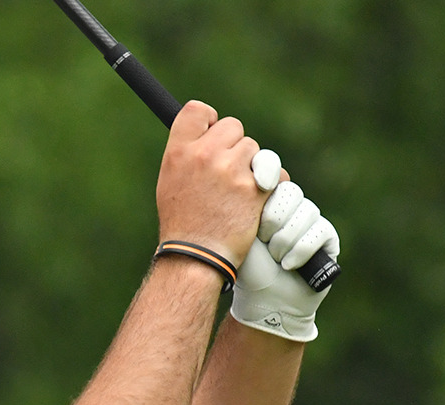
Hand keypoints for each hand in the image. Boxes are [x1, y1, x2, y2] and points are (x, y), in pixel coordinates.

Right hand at [155, 101, 267, 265]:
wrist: (197, 255)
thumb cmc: (182, 221)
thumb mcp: (170, 180)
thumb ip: (188, 152)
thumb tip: (210, 132)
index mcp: (178, 152)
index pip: (197, 110)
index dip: (209, 119)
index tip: (213, 133)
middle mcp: (204, 155)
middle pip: (233, 127)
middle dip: (234, 146)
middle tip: (227, 171)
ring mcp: (231, 170)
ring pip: (254, 149)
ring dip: (252, 166)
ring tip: (236, 192)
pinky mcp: (254, 188)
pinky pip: (274, 172)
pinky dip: (269, 184)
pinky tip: (254, 200)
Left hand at [231, 181, 339, 341]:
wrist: (265, 301)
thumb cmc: (248, 268)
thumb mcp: (239, 233)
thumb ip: (246, 204)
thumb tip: (249, 172)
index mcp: (268, 200)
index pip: (274, 177)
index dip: (266, 191)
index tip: (257, 206)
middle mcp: (291, 206)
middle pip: (290, 192)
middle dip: (273, 221)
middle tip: (263, 241)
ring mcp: (311, 219)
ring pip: (305, 213)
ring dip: (284, 241)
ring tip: (275, 259)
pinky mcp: (328, 237)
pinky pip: (318, 231)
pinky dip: (300, 251)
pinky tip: (289, 266)